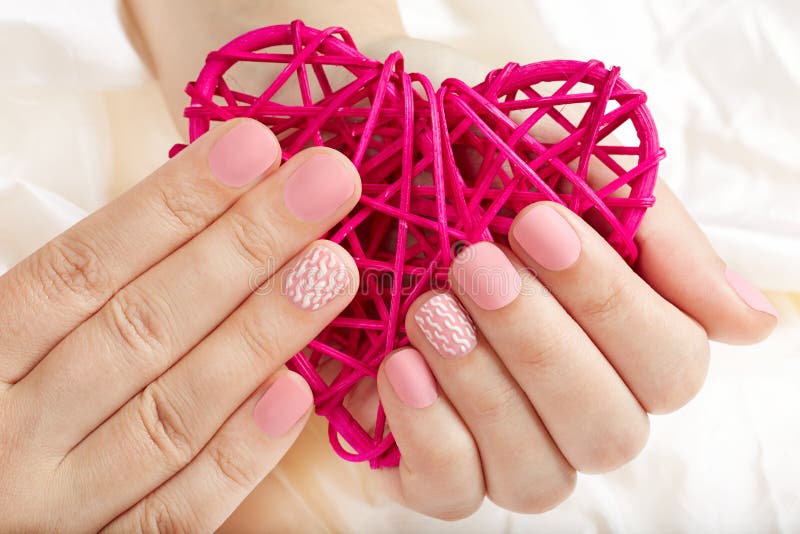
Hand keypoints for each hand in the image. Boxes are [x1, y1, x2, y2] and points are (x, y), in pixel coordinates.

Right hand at [0, 118, 360, 530]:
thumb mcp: (5, 347)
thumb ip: (73, 297)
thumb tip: (193, 215)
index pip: (83, 267)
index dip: (172, 205)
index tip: (255, 147)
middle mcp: (13, 434)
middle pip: (142, 325)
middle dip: (245, 247)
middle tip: (328, 183)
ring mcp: (59, 506)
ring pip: (172, 414)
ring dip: (260, 335)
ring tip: (334, 267)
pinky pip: (177, 514)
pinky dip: (237, 457)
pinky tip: (297, 396)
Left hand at [374, 180, 777, 518]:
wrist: (372, 180)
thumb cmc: (476, 169)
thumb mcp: (565, 163)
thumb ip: (658, 236)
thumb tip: (752, 326)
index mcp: (627, 343)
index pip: (669, 364)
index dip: (608, 302)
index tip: (534, 222)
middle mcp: (580, 410)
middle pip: (609, 431)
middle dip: (540, 347)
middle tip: (474, 265)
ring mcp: (509, 447)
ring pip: (536, 476)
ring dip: (485, 390)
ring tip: (429, 310)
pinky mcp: (436, 467)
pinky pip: (453, 492)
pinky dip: (430, 433)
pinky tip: (399, 364)